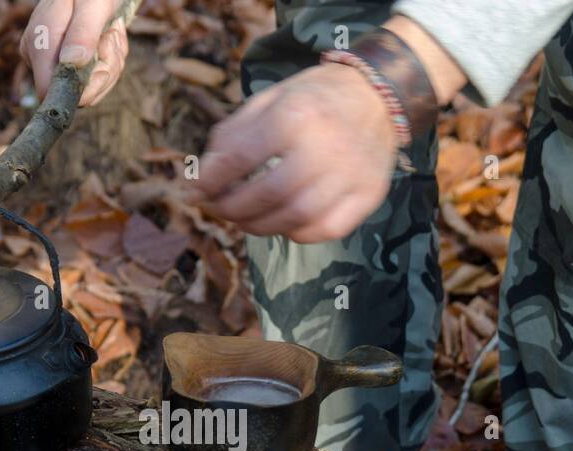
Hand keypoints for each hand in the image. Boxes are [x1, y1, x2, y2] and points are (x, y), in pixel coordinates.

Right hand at [20, 0, 129, 106]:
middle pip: (77, 94)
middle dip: (104, 69)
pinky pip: (95, 78)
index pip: (49, 91)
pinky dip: (110, 60)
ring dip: (111, 62)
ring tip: (110, 33)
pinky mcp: (65, 64)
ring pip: (92, 88)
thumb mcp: (92, 3)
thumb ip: (82, 32)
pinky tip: (107, 37)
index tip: (102, 58)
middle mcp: (39, 56)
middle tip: (111, 37)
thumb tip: (71, 63)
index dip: (81, 88)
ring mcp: (51, 62)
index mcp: (39, 41)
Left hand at [192, 63, 399, 243]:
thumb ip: (232, 135)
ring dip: (260, 227)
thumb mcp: (269, 100)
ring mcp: (351, 174)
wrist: (378, 95)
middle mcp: (326, 146)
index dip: (210, 181)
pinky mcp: (369, 194)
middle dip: (232, 210)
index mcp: (295, 114)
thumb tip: (201, 178)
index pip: (240, 159)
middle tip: (218, 209)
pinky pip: (326, 229)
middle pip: (267, 195)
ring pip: (295, 218)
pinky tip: (283, 221)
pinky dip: (297, 233)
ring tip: (245, 219)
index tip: (194, 192)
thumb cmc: (314, 99)